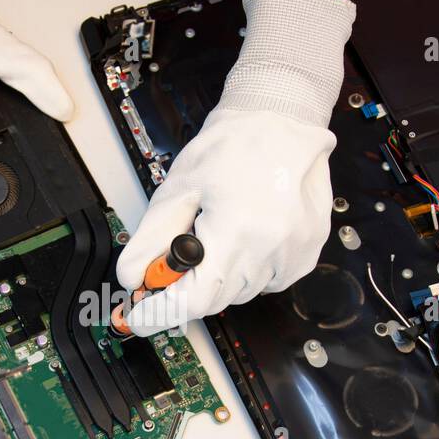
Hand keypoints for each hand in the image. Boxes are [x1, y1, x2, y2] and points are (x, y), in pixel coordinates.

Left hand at [116, 0, 355, 334]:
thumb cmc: (231, 146)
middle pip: (216, 299)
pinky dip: (246, 269)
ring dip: (219, 277)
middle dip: (187, 288)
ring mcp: (295, 254)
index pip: (195, 300)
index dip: (162, 313)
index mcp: (238, 230)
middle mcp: (272, 248)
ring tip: (216, 231)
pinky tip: (243, 235)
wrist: (280, 122)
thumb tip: (132, 279)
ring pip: (240, 292)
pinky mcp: (306, 254)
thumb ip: (151, 240)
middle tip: (167, 266)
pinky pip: (266, 281)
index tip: (138, 317)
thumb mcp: (177, 189)